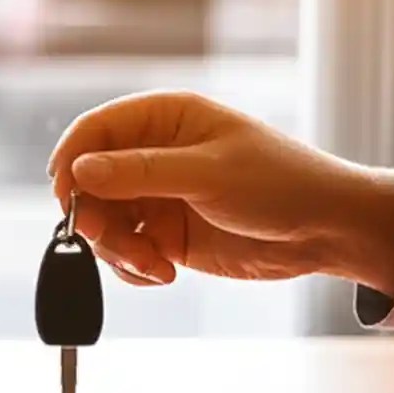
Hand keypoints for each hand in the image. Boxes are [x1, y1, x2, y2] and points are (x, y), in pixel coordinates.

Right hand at [49, 91, 393, 297]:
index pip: (95, 130)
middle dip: (95, 218)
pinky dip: (133, 268)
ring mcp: (157, 197)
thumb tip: (80, 170)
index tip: (67, 197)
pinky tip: (164, 274)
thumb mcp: (208, 174)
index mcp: (164, 119)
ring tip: (152, 265)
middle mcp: (153, 155)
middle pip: (91, 184)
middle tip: (109, 242)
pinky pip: (125, 253)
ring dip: (117, 250)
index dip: (72, 160)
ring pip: (104, 223)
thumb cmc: (280, 184)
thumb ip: (140, 173)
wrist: (326, 231)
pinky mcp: (165, 235)